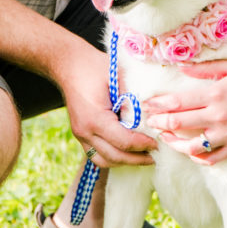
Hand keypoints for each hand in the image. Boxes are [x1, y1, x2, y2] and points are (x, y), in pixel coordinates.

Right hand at [59, 50, 156, 166]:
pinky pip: (96, 154)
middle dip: (136, 159)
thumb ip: (132, 100)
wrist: (69, 65)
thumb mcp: (118, 78)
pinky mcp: (80, 134)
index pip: (123, 141)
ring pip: (103, 161)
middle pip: (114, 156)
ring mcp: (80, 134)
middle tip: (155, 157)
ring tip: (143, 158)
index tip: (157, 144)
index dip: (143, 145)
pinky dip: (113, 157)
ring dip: (124, 162)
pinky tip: (127, 153)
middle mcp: (85, 131)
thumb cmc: (94, 67)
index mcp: (94, 118)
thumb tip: (150, 118)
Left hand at [141, 59, 226, 163]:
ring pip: (190, 146)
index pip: (177, 102)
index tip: (148, 105)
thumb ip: (206, 69)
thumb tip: (182, 68)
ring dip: (173, 143)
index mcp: (215, 94)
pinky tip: (190, 152)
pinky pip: (211, 158)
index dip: (158, 104)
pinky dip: (198, 157)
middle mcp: (217, 116)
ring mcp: (226, 134)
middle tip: (150, 121)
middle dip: (159, 122)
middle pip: (178, 123)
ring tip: (165, 137)